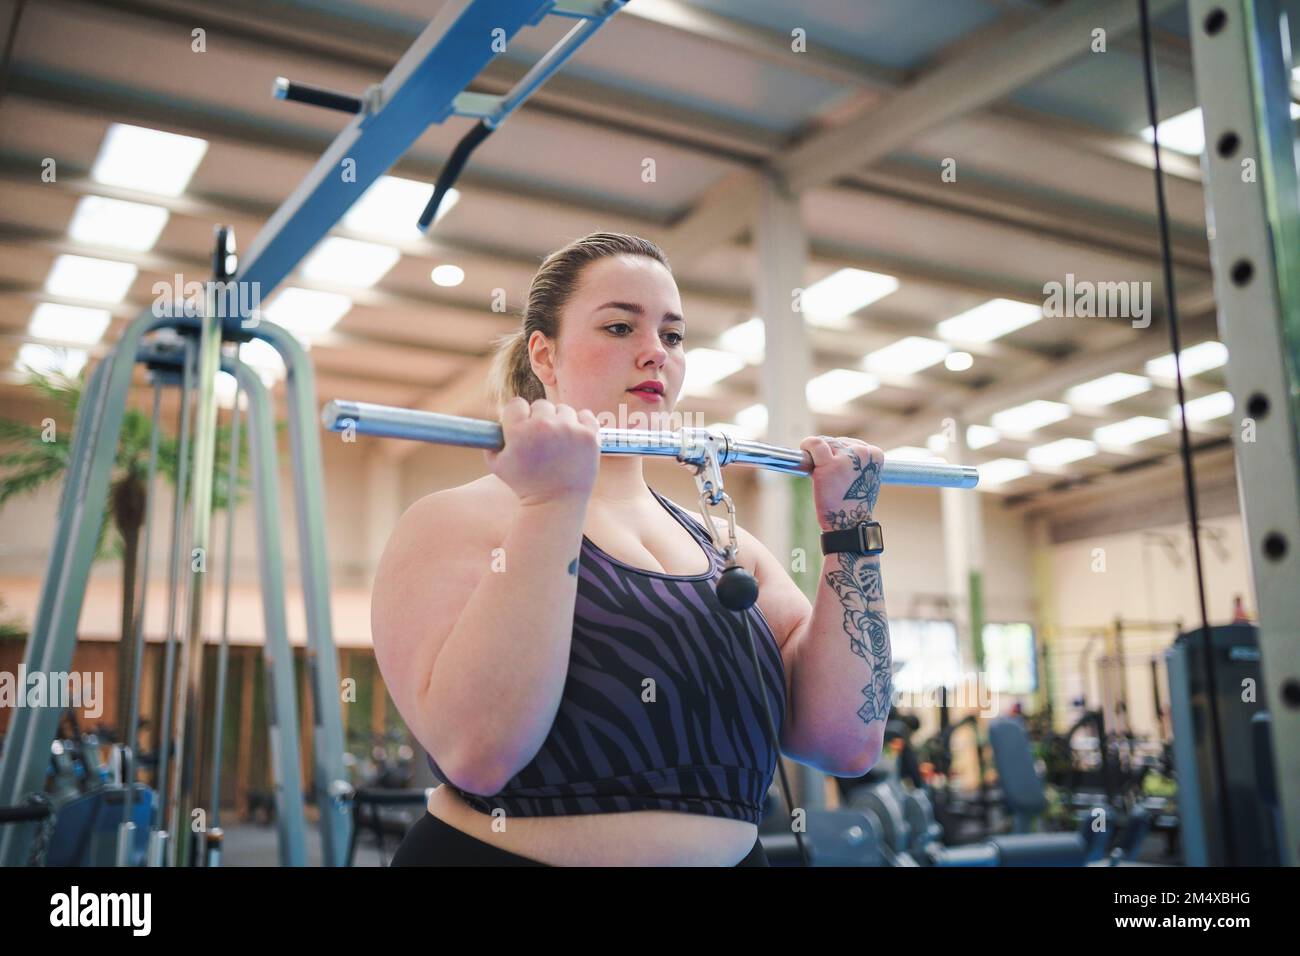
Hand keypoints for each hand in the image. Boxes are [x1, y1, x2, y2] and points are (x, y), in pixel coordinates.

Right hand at [485, 397, 601, 506]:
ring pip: (563, 409)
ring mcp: (570, 430)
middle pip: (541, 405)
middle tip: (542, 440)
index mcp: (520, 431)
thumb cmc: (524, 485)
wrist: (555, 504)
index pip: (517, 404)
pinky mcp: (589, 436)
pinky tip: (573, 438)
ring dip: (560, 421)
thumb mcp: (497, 465)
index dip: (518, 416)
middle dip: (539, 419)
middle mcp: (545, 426)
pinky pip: (585, 415)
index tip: (522, 428)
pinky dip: (580, 424)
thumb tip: (495, 424)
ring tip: (558, 442)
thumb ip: (492, 441)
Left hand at [799, 435, 883, 531]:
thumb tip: (834, 446)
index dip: (837, 453)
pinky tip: (804, 450)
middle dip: (827, 453)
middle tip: (826, 473)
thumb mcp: (863, 477)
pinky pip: (814, 444)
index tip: (833, 465)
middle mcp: (863, 452)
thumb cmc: (853, 502)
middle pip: (837, 442)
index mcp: (875, 454)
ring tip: (821, 473)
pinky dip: (807, 445)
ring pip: (825, 442)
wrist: (850, 524)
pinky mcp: (830, 464)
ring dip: (818, 454)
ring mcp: (847, 457)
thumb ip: (856, 461)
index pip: (850, 443)